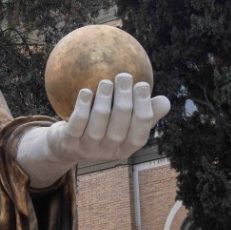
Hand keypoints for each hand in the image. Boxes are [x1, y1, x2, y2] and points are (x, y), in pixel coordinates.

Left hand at [17, 73, 170, 187]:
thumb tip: (165, 101)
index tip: (142, 85)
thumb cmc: (101, 129)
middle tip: (124, 76)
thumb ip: (144, 115)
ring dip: (103, 102)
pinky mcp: (69, 143)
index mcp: (125, 149)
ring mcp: (87, 150)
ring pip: (97, 127)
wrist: (65, 146)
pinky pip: (76, 126)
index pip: (139, 134)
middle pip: (118, 129)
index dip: (142, 110)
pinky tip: (86, 91)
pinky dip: (82, 108)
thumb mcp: (124, 125)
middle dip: (123, 101)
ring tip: (106, 82)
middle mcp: (107, 153)